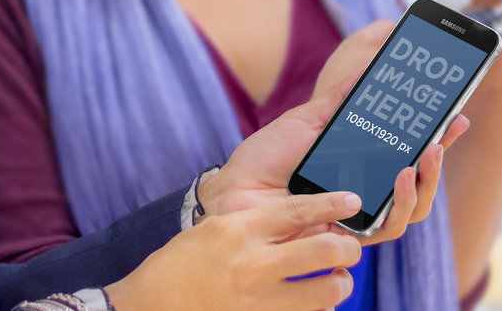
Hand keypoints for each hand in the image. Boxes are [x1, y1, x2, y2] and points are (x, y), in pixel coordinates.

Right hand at [105, 193, 362, 310]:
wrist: (150, 308)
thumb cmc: (179, 265)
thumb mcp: (213, 232)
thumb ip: (252, 226)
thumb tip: (294, 218)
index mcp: (238, 229)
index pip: (298, 209)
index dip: (331, 204)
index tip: (352, 201)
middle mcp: (252, 262)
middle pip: (322, 249)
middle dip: (346, 248)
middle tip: (350, 248)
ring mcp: (258, 298)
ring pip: (325, 290)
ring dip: (339, 284)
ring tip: (338, 280)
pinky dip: (319, 310)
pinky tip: (316, 304)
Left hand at [199, 22, 470, 243]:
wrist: (234, 188)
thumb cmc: (265, 157)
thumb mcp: (306, 120)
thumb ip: (339, 99)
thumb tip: (367, 70)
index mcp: (356, 164)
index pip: (407, 155)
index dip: (436, 139)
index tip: (456, 115)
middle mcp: (362, 193)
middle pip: (418, 185)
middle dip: (438, 161)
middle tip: (442, 134)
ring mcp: (356, 216)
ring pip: (412, 212)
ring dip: (426, 182)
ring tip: (425, 154)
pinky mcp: (346, 236)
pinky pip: (387, 229)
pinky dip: (399, 204)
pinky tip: (399, 178)